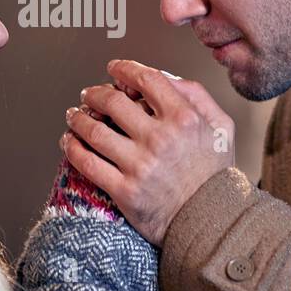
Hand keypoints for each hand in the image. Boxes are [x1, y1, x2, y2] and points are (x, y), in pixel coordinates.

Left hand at [60, 59, 234, 246]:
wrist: (211, 221)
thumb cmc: (214, 174)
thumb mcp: (221, 127)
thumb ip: (197, 96)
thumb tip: (166, 78)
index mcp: (184, 119)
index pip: (147, 79)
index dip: (124, 69)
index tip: (114, 68)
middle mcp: (160, 140)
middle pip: (113, 102)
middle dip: (95, 93)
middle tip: (89, 94)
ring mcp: (140, 166)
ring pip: (94, 131)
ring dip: (78, 118)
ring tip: (74, 115)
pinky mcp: (125, 191)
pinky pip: (87, 164)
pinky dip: (72, 148)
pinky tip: (69, 142)